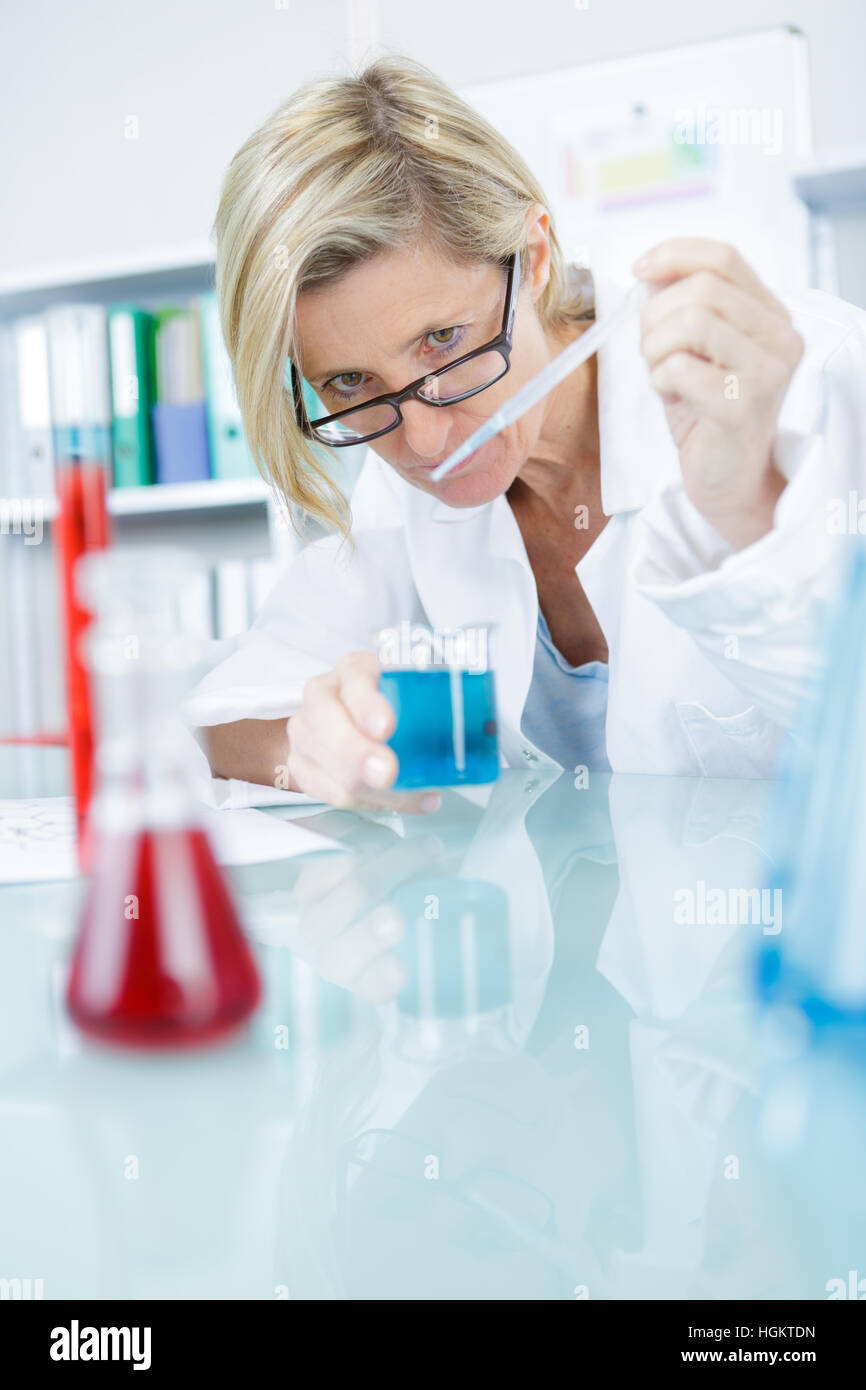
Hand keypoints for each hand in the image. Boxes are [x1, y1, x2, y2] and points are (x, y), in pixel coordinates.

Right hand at [285, 650, 440, 813]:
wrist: (337, 716)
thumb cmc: (385, 702)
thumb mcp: (408, 690)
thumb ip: (432, 703)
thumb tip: (468, 738)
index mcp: (354, 670)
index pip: (355, 681)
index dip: (369, 705)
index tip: (386, 726)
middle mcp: (323, 695)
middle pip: (329, 727)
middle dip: (358, 755)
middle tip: (387, 773)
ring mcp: (305, 731)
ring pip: (329, 768)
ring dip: (369, 790)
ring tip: (406, 796)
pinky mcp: (301, 766)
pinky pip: (329, 793)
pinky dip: (365, 803)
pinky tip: (392, 803)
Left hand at [633, 238, 803, 549]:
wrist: (730, 481)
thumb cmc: (708, 413)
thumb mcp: (697, 351)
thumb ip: (682, 309)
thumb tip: (650, 272)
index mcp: (773, 316)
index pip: (724, 258)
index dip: (674, 254)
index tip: (639, 270)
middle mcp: (780, 339)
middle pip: (702, 289)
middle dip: (657, 316)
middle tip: (651, 351)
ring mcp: (766, 373)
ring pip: (690, 322)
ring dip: (656, 348)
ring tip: (663, 377)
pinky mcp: (741, 407)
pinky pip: (680, 368)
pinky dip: (660, 380)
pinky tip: (672, 398)